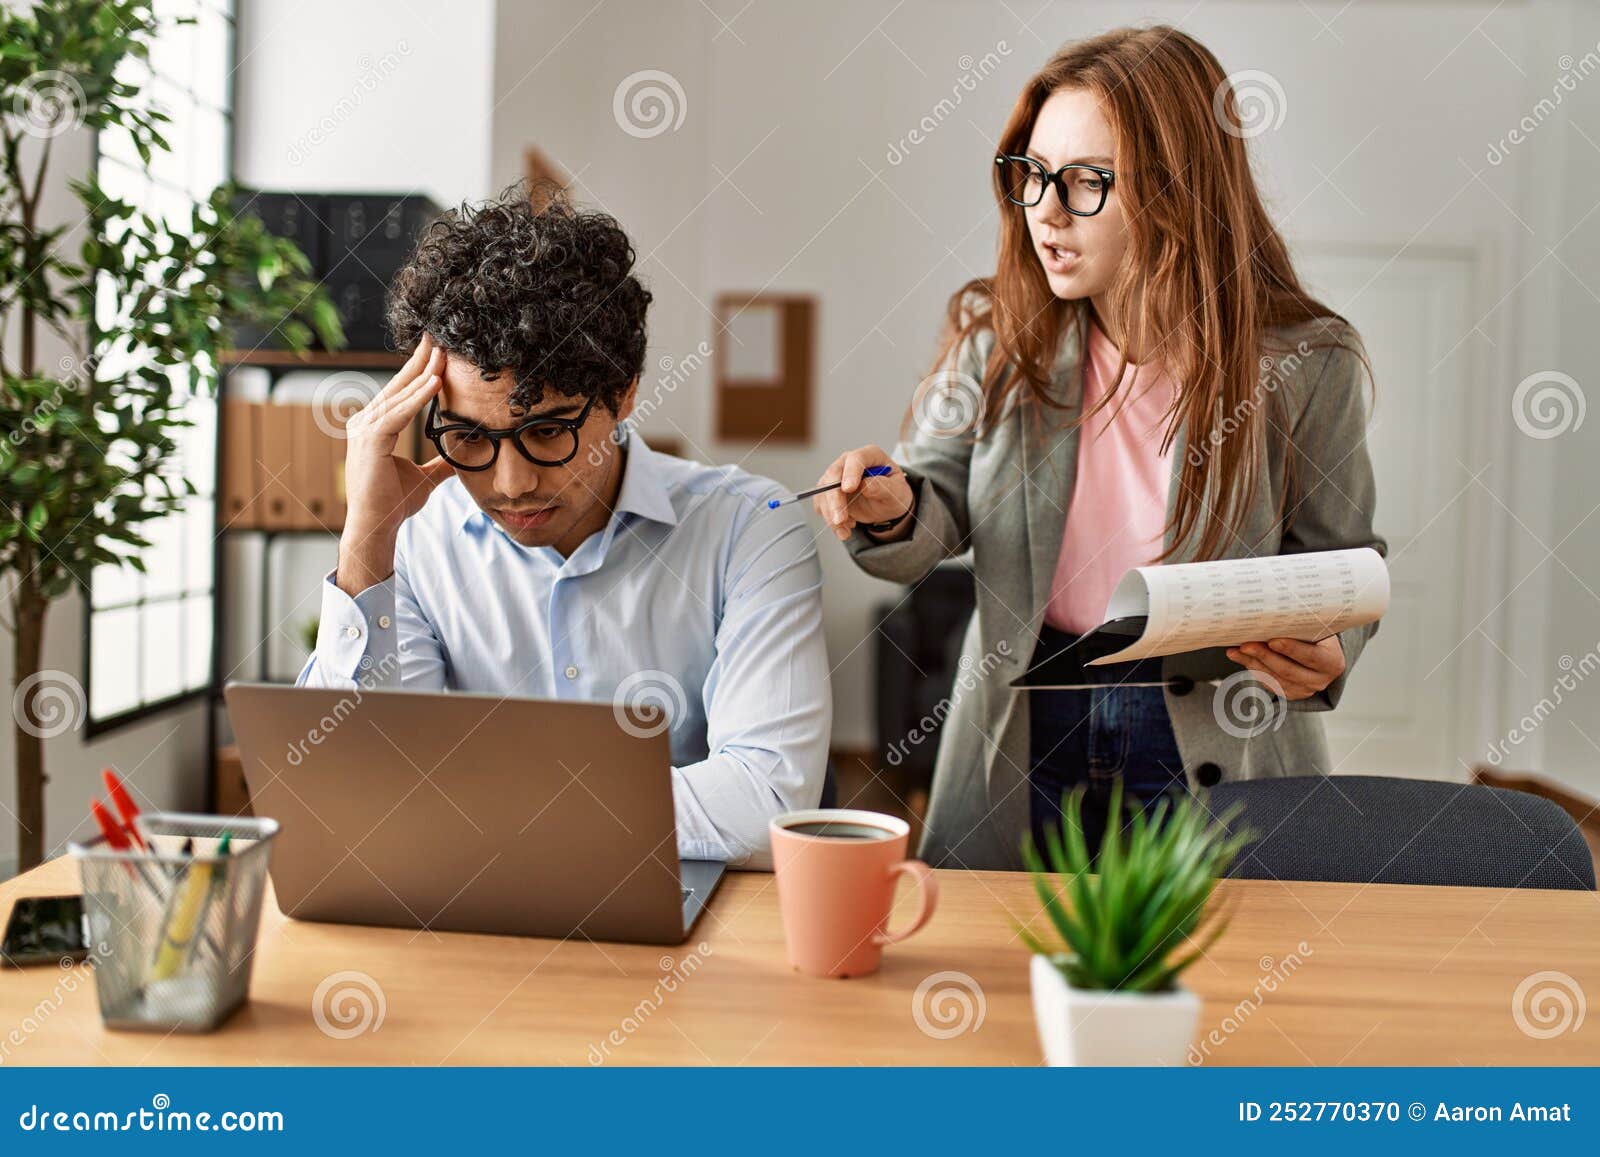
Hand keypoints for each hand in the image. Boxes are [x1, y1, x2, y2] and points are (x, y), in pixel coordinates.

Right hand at [336, 334, 455, 594]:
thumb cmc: (394, 503)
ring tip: (442, 355)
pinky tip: (435, 383)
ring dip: (422, 374)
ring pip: (399, 396)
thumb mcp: (424, 478)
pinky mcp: (370, 440)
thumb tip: (458, 461)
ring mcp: (364, 430)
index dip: (418, 371)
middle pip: (397, 386)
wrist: (377, 525)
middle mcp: (365, 423)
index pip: (400, 393)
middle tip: (437, 337)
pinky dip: (417, 398)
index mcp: (374, 427)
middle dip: (418, 361)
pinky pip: (399, 413)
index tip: (436, 352)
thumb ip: (438, 464)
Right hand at [813, 444, 913, 541]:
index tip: (848, 488)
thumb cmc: (893, 494)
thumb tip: (866, 485)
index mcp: (869, 455)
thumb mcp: (897, 492)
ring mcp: (836, 476)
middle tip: (840, 520)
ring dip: (831, 514)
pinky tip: (844, 528)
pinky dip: (829, 519)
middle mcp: (849, 462)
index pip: (856, 459)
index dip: (851, 472)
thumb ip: (883, 487)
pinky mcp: (828, 491)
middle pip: (834, 475)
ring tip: (846, 532)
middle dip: (835, 500)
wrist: (885, 506)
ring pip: (824, 492)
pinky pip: (821, 504)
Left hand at [1226, 635, 1345, 700]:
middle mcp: (1320, 679)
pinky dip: (1252, 669)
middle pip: (1288, 670)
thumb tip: (1273, 612)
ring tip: (1236, 650)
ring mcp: (1304, 689)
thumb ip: (1302, 624)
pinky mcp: (1289, 693)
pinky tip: (1240, 657)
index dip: (1291, 649)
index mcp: (1332, 661)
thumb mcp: (1317, 628)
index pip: (1312, 657)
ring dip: (1252, 663)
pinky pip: (1268, 683)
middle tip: (1246, 644)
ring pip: (1274, 678)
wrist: (1321, 652)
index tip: (1272, 641)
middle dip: (1264, 656)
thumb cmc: (1317, 635)